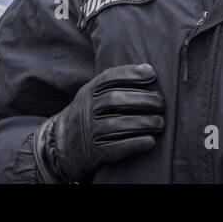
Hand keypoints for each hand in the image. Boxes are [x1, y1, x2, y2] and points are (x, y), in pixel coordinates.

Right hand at [34, 63, 164, 182]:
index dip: (131, 74)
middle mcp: (87, 109)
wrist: (61, 144)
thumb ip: (114, 84)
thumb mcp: (92, 95)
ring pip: (116, 124)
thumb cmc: (88, 115)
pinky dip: (134, 144)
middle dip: (142, 99)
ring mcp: (88, 131)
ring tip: (159, 122)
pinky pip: (114, 148)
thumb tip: (149, 70)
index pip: (109, 77)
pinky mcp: (93, 152)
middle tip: (161, 103)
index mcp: (88, 92)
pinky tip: (150, 141)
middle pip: (115, 100)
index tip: (152, 74)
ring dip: (142, 122)